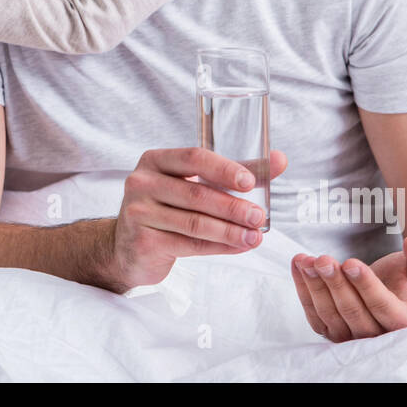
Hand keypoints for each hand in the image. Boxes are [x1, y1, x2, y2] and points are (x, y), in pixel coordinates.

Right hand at [105, 146, 288, 290]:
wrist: (127, 247)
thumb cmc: (167, 209)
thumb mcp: (191, 184)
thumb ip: (233, 173)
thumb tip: (279, 160)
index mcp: (155, 160)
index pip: (194, 158)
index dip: (224, 169)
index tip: (250, 183)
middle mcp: (142, 182)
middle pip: (196, 194)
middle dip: (233, 207)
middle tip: (259, 217)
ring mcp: (139, 213)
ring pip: (195, 223)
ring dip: (230, 231)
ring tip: (255, 237)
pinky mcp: (143, 242)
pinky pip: (190, 245)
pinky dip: (219, 248)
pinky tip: (239, 247)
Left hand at [290, 236, 406, 341]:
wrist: (393, 285)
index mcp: (402, 320)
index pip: (382, 307)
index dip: (366, 285)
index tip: (351, 262)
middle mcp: (377, 334)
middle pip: (353, 312)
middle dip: (336, 283)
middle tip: (323, 259)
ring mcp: (351, 335)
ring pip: (330, 315)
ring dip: (315, 286)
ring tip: (307, 260)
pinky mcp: (331, 330)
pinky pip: (314, 314)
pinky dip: (304, 290)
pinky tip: (299, 266)